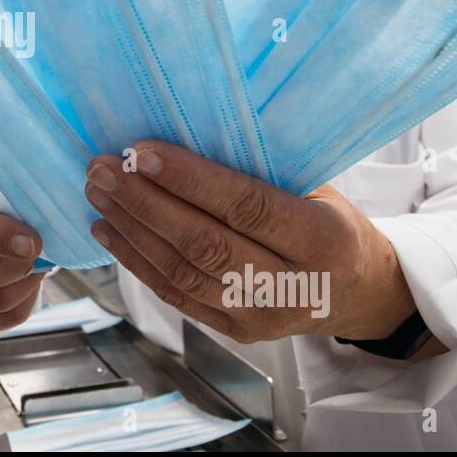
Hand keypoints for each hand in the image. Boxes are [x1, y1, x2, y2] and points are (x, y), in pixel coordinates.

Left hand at [85, 140, 434, 347]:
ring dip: (130, 229)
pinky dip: (136, 261)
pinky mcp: (235, 332)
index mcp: (324, 240)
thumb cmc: (332, 220)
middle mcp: (293, 286)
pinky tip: (109, 230)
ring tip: (98, 191)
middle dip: (144, 203)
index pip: (247, 207)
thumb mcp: (318, 186)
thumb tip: (186, 124)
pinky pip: (176, 295)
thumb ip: (263, 168)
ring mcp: (262, 317)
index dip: (189, 180)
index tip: (140, 152)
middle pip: (204, 245)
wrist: (358, 291)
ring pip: (183, 273)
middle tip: (103, 168)